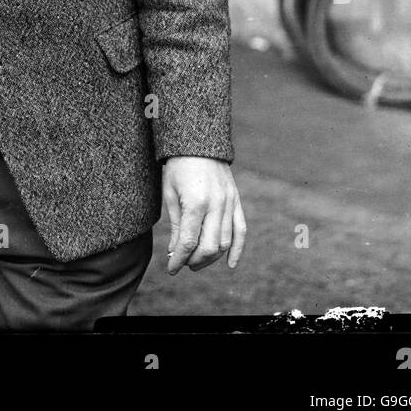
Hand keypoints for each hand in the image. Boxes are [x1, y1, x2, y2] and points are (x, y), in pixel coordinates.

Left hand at [162, 156, 245, 274]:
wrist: (198, 142)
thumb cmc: (178, 166)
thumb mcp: (170, 194)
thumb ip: (176, 226)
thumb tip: (175, 253)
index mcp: (196, 203)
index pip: (188, 242)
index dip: (179, 260)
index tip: (171, 269)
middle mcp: (216, 205)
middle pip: (209, 247)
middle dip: (194, 261)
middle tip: (183, 264)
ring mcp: (229, 203)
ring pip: (225, 242)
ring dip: (211, 258)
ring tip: (197, 261)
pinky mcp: (236, 200)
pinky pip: (241, 230)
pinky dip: (238, 249)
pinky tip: (231, 264)